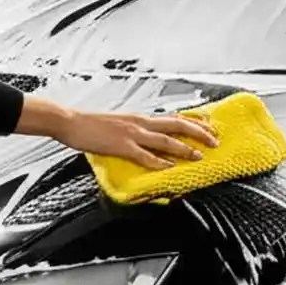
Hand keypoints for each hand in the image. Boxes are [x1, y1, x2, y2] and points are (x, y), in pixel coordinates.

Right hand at [15, 96, 218, 169]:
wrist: (71, 121)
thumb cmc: (91, 124)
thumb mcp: (119, 124)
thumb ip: (135, 132)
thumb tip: (147, 140)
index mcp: (140, 118)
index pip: (173, 117)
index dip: (194, 122)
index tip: (210, 126)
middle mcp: (140, 122)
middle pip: (176, 125)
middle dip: (198, 133)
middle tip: (215, 140)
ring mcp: (132, 134)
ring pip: (166, 140)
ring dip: (185, 148)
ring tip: (199, 156)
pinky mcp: (121, 145)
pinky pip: (145, 155)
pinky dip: (160, 162)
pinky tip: (171, 167)